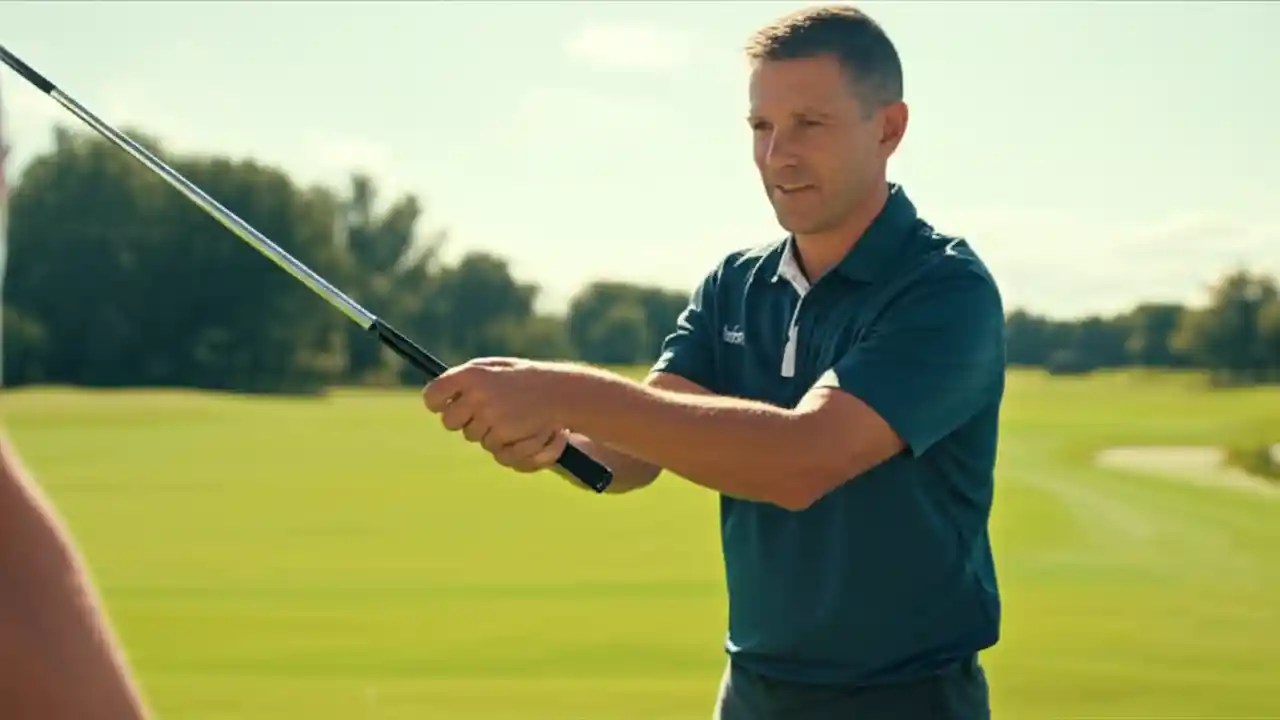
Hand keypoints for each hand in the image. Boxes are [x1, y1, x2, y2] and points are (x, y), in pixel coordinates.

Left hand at [421, 358, 572, 470]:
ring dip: (489, 431)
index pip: (433, 395)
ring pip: (473, 436)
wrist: (562, 392)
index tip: (442, 406)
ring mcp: (488, 416)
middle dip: (464, 421)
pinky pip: (493, 448)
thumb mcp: (497, 369)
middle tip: (484, 413)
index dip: (436, 403)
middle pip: (450, 422)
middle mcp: (476, 394)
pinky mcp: (502, 434)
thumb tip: (436, 395)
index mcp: (471, 373)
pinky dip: (506, 443)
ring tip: (512, 416)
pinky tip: (522, 429)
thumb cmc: (529, 379)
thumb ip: (468, 379)